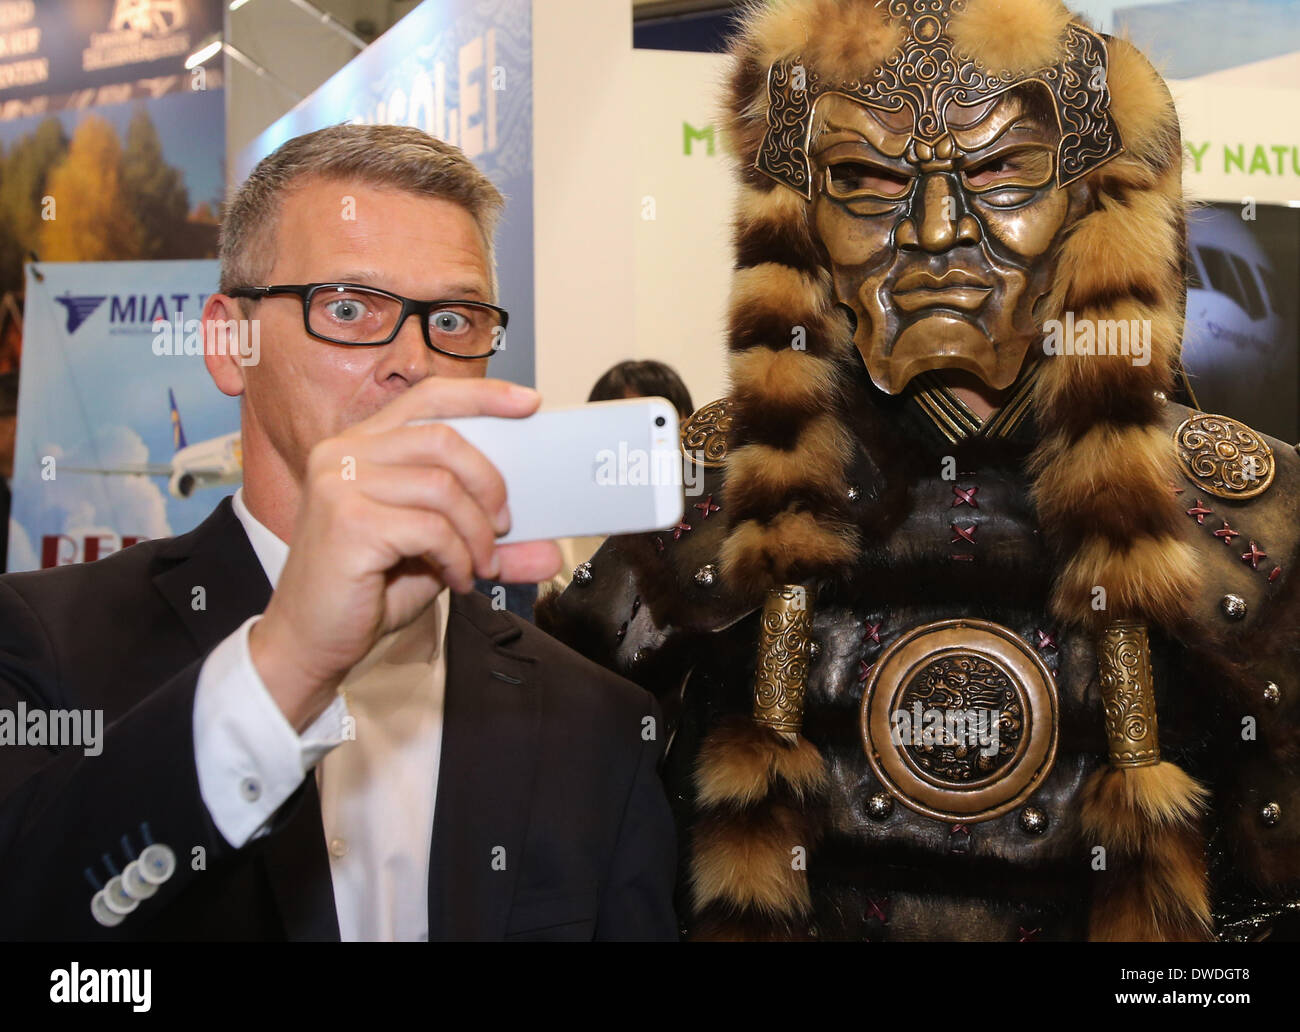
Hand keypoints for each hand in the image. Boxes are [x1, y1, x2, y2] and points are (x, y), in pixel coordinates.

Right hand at [249, 377, 561, 729]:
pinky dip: (457, 557)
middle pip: (444, 440)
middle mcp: (343, 453)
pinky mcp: (348, 522)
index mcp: (361, 446)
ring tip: (476, 565)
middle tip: (501, 528)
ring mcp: (339, 484)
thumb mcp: (436, 555)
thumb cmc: (364, 590)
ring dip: (476, 533)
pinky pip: (430, 527)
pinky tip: (454, 579)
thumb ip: (486, 541)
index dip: (482, 395)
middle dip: (489, 484)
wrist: (309, 642)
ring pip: (442, 486)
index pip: (428, 399)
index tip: (527, 404)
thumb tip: (550, 549)